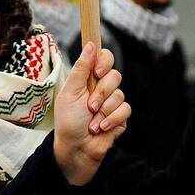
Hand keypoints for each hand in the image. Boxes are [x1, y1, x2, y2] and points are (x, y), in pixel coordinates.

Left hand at [53, 43, 129, 185]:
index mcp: (88, 79)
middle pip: (115, 75)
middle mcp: (102, 88)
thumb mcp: (70, 93)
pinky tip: (101, 128)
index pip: (104, 58)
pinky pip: (125, 109)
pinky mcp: (121, 117)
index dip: (104, 61)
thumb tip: (91, 44)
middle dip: (102, 92)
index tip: (98, 71)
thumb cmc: (68, 121)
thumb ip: (81, 68)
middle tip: (90, 106)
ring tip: (92, 122)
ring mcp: (113, 102)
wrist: (76, 149)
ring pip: (120, 94)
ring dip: (103, 111)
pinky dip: (111, 119)